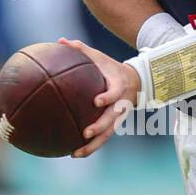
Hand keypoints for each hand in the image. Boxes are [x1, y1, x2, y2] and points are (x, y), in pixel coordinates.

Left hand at [58, 37, 141, 156]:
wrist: (135, 82)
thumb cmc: (111, 68)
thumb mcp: (100, 57)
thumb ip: (81, 49)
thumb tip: (60, 41)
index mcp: (118, 86)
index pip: (115, 93)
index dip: (108, 98)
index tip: (96, 101)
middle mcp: (120, 104)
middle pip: (112, 119)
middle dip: (100, 127)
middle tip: (86, 133)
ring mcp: (118, 117)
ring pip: (108, 134)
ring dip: (94, 145)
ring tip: (76, 153)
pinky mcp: (114, 125)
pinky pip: (103, 138)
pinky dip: (91, 147)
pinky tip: (74, 153)